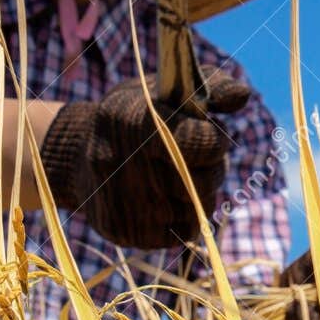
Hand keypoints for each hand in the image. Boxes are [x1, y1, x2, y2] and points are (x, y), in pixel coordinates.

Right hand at [41, 70, 250, 248]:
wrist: (78, 157)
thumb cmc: (134, 115)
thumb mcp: (165, 88)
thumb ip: (210, 86)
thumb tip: (241, 95)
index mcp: (134, 123)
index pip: (202, 143)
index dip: (211, 140)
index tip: (203, 132)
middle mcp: (124, 166)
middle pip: (204, 181)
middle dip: (208, 169)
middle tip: (189, 158)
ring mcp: (123, 204)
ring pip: (196, 209)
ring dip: (196, 194)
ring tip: (172, 176)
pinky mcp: (126, 233)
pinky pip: (181, 231)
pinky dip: (181, 216)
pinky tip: (160, 199)